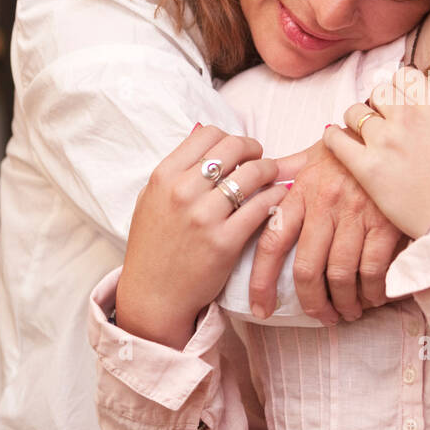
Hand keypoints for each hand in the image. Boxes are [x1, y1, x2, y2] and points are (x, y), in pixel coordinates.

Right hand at [116, 126, 285, 348]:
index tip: (238, 152)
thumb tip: (206, 140)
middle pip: (234, 147)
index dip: (230, 138)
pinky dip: (276, 196)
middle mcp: (182, 191)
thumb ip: (176, 170)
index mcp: (164, 176)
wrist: (153, 295)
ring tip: (272, 178)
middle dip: (254, 150)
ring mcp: (204, 217)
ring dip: (269, 170)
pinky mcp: (225, 242)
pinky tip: (278, 197)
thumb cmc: (154, 246)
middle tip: (260, 160)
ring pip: (252, 173)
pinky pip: (261, 206)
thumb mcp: (151, 199)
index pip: (208, 134)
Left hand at [247, 138, 407, 325]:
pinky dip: (372, 291)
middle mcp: (325, 204)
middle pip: (307, 269)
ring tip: (348, 311)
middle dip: (312, 302)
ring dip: (344, 302)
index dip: (262, 282)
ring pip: (340, 275)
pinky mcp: (386, 222)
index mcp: (301, 191)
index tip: (261, 308)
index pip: (272, 242)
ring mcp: (356, 214)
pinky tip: (373, 296)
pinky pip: (373, 269)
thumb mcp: (313, 156)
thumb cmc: (350, 148)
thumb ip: (286, 175)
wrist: (393, 132)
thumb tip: (258, 188)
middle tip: (321, 316)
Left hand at [324, 49, 429, 239]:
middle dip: (381, 101)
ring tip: (362, 130)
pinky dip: (333, 137)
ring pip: (355, 112)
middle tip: (384, 118)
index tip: (405, 101)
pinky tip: (336, 138)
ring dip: (357, 118)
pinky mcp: (367, 170)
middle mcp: (407, 117)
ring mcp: (385, 142)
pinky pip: (337, 142)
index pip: (405, 77)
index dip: (404, 88)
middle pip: (379, 90)